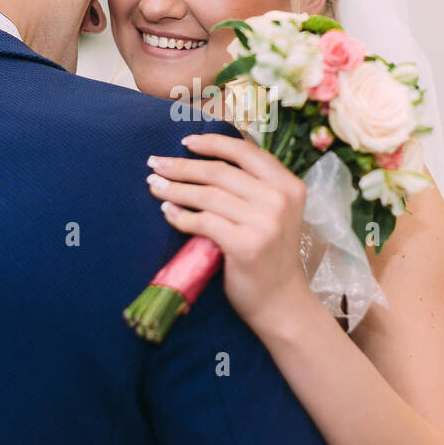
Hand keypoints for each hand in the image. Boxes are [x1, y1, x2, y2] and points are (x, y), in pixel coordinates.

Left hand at [147, 132, 311, 329]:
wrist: (280, 302)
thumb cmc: (270, 255)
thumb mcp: (273, 213)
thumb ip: (252, 187)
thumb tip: (205, 158)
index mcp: (289, 185)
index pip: (245, 152)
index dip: (212, 143)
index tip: (185, 142)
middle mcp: (280, 199)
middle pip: (220, 172)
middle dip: (182, 165)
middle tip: (156, 163)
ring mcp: (265, 222)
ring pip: (207, 195)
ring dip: (175, 189)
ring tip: (154, 186)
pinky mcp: (246, 244)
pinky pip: (203, 222)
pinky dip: (180, 216)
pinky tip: (167, 212)